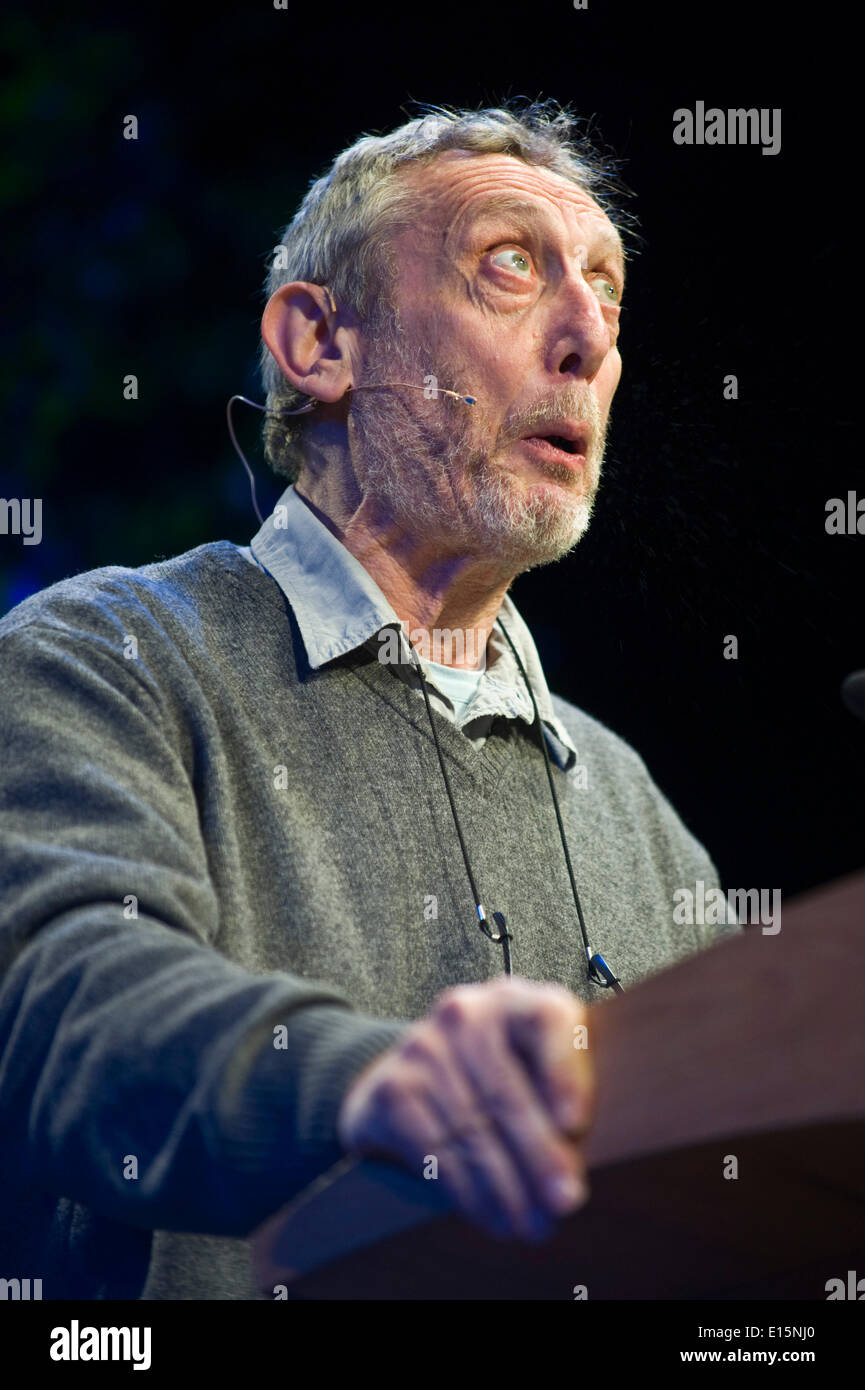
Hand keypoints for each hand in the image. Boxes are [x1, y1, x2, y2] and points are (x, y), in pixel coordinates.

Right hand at [337, 975, 593, 1241]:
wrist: (411, 1074)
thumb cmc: (499, 1075)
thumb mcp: (536, 1064)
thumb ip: (564, 1090)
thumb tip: (583, 1157)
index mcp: (514, 1000)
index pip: (546, 1020)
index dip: (563, 1071)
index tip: (576, 1125)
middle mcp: (465, 1014)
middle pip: (507, 1089)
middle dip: (539, 1155)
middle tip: (565, 1202)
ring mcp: (422, 1048)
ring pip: (472, 1129)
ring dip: (507, 1188)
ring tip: (534, 1225)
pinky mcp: (392, 1090)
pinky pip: (437, 1151)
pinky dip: (471, 1194)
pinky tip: (495, 1218)